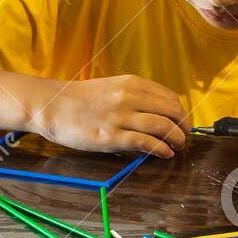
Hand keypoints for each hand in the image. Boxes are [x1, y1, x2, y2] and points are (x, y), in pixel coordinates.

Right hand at [30, 74, 189, 157]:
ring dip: (177, 138)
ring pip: (163, 126)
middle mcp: (129, 97)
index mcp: (131, 83)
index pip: (169, 97)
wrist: (52, 106)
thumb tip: (159, 114)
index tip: (183, 121)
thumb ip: (135, 97)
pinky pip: (146, 143)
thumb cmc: (80, 99)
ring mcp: (121, 117)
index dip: (181, 112)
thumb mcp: (112, 88)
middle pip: (171, 111)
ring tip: (179, 145)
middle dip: (183, 126)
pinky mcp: (112, 137)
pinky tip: (166, 154)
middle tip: (185, 136)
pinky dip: (162, 149)